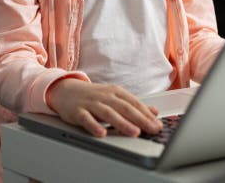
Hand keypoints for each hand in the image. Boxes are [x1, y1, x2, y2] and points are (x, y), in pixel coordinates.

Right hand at [46, 78, 161, 137]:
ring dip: (122, 123)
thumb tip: (154, 112)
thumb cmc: (94, 96)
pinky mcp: (78, 111)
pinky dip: (94, 126)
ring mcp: (91, 103)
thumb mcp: (115, 98)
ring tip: (135, 132)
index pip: (134, 103)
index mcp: (115, 92)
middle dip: (140, 119)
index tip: (158, 125)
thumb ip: (133, 105)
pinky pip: (86, 119)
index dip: (147, 114)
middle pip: (124, 108)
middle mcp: (104, 96)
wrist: (66, 90)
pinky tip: (102, 133)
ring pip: (108, 113)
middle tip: (152, 129)